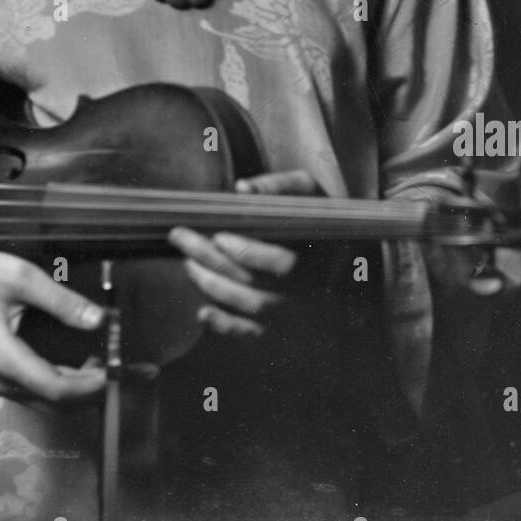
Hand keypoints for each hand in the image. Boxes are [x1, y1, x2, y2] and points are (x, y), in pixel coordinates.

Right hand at [0, 242, 105, 404]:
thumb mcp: (23, 278)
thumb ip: (62, 301)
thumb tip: (100, 321)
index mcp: (4, 357)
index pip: (56, 387)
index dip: (91, 384)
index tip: (119, 370)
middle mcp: (1, 380)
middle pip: (57, 402)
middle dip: (95, 390)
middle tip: (130, 371)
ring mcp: (1, 383)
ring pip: (51, 401)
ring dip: (84, 390)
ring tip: (115, 367)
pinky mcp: (5, 377)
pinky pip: (43, 392)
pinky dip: (70, 385)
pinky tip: (91, 366)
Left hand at [168, 169, 318, 338]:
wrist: (338, 248)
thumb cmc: (315, 215)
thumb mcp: (306, 192)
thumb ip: (278, 186)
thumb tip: (242, 189)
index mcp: (314, 254)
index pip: (280, 263)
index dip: (246, 252)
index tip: (219, 236)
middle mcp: (304, 288)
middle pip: (254, 284)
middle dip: (212, 262)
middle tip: (182, 238)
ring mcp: (290, 309)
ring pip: (248, 306)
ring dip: (212, 286)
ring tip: (188, 262)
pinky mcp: (277, 324)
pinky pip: (251, 333)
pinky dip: (225, 327)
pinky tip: (202, 313)